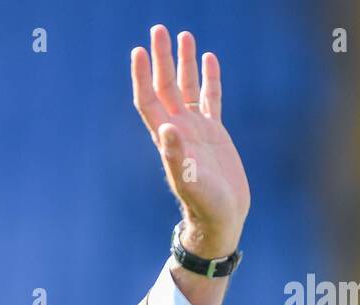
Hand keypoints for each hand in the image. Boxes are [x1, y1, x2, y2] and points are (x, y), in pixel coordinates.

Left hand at [131, 25, 250, 257]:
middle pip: (165, 86)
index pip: (149, 99)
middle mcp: (178, 129)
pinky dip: (209, 79)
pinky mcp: (214, 133)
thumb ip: (177, 156)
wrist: (220, 219)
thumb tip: (166, 128)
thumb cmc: (204, 205)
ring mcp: (196, 129)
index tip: (138, 51)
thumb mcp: (190, 181)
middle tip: (158, 29)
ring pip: (186, 87)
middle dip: (161, 58)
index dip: (143, 76)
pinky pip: (210, 98)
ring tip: (183, 35)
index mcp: (167, 138)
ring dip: (183, 62)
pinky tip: (209, 59)